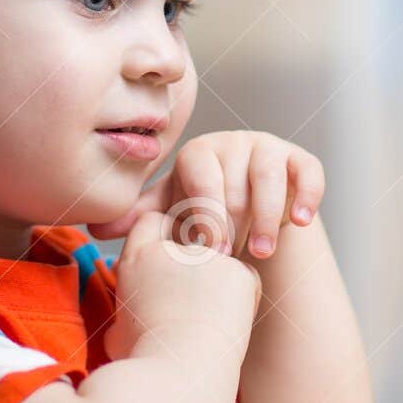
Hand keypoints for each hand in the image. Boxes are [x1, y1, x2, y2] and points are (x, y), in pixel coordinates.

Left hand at [89, 131, 324, 260]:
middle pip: (235, 180)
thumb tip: (94, 228)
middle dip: (234, 223)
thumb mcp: (173, 215)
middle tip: (231, 258)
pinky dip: (305, 196)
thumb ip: (141, 219)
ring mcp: (268, 149)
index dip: (205, 214)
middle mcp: (233, 143)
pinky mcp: (300, 161)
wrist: (248, 215)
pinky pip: (308, 172)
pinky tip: (299, 223)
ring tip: (260, 253)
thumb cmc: (202, 212)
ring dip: (266, 217)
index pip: (200, 177)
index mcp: (197, 153)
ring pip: (269, 176)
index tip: (207, 252)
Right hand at [104, 210, 260, 359]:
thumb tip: (122, 324)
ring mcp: (210, 258)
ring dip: (217, 283)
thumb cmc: (147, 363)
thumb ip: (125, 313)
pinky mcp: (240, 272)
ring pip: (220, 260)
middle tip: (192, 299)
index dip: (162, 237)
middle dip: (194, 263)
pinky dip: (241, 298)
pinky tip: (228, 324)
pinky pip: (244, 278)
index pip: (152, 222)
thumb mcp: (118, 334)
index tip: (168, 260)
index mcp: (138, 259)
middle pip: (190, 239)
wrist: (180, 376)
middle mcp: (173, 250)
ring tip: (207, 321)